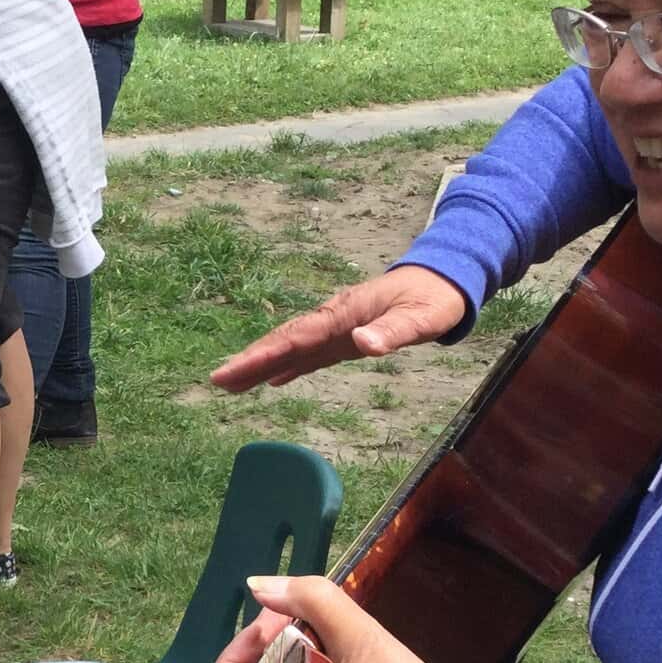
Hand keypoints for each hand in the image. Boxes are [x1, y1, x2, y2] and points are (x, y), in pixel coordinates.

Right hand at [211, 265, 468, 392]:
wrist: (444, 278)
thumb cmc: (434, 299)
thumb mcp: (422, 318)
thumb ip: (392, 332)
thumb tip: (363, 346)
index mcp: (343, 314)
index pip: (294, 338)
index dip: (262, 357)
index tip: (231, 372)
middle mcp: (333, 319)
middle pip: (283, 341)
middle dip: (249, 361)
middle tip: (217, 381)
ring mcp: (337, 327)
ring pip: (291, 347)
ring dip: (262, 365)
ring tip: (231, 384)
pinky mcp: (345, 336)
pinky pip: (309, 353)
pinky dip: (288, 366)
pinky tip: (273, 380)